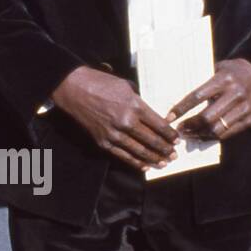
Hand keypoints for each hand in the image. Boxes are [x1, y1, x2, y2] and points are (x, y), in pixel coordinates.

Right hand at [51, 65, 178, 171]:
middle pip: (152, 141)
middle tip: (174, 155)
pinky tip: (146, 166)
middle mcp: (126, 122)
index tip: (176, 139)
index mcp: (135, 106)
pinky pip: (124, 156)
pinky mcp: (104, 142)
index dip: (170, 135)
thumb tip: (152, 117)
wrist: (75, 90)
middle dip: (165, 149)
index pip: (159, 125)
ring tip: (164, 163)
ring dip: (154, 159)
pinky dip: (137, 163)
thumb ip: (140, 102)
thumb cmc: (101, 83)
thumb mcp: (126, 87)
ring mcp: (114, 134)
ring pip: (140, 151)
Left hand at [167, 58, 250, 140]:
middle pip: (207, 117)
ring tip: (189, 134)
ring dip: (199, 134)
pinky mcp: (249, 120)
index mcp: (224, 79)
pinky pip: (228, 134)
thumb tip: (177, 100)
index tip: (170, 117)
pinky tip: (202, 136)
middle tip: (180, 129)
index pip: (197, 96)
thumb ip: (202, 83)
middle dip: (190, 125)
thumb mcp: (217, 69)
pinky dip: (212, 137)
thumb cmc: (230, 72)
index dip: (182, 108)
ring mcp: (244, 108)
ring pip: (217, 129)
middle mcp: (236, 94)